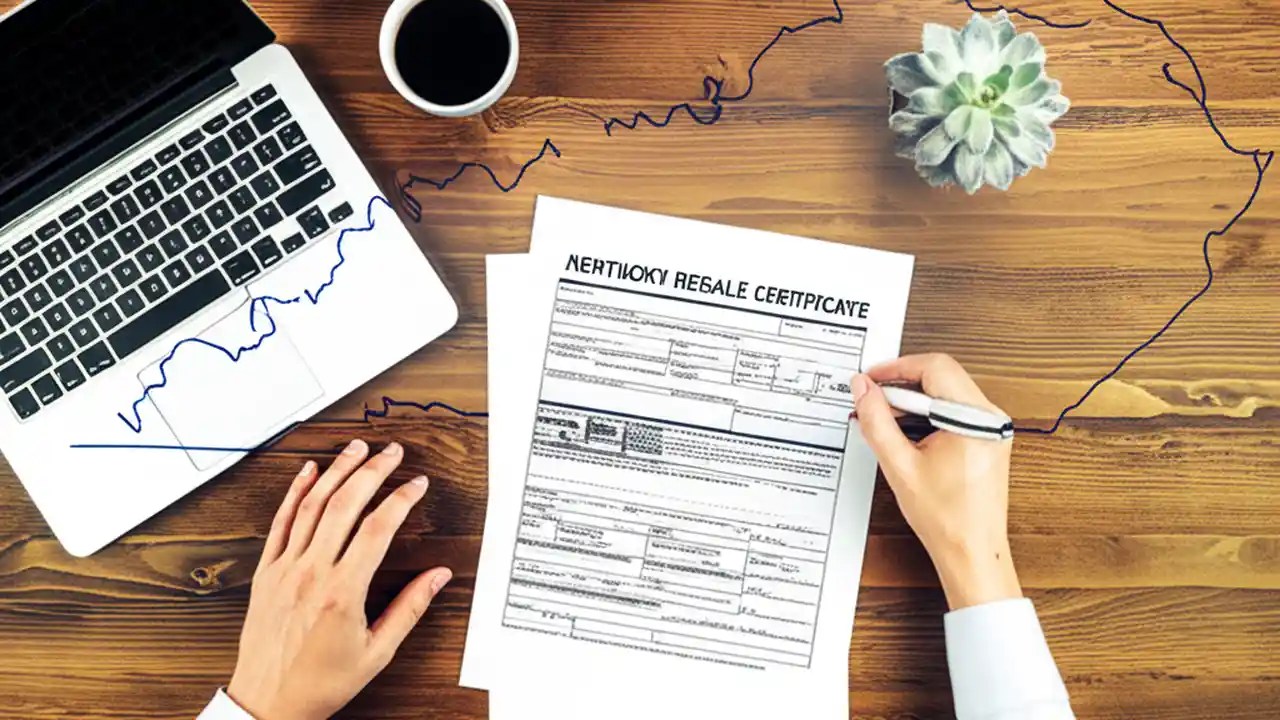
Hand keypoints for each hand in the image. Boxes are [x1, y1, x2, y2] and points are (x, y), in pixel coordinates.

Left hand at [226, 439, 452, 719]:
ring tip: (356, 449)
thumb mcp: (377, 652)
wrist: (267, 703)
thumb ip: (409, 609)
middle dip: (372, 472)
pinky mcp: (266, 573)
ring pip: (312, 506)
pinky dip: (294, 493)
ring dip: (336, 471)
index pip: (377, 529)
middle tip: (391, 452)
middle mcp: (311, 574)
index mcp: (342, 592)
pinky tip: (307, 473)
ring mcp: (285, 570)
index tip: (417, 484)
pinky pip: (280, 523)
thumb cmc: (320, 684)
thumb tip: (438, 577)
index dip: (401, 500)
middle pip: (345, 506)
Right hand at [851, 354, 1021, 610]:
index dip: (896, 368)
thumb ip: (877, 421)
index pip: (934, 368)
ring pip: (947, 391)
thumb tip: (863, 389)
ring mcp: (992, 428)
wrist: (971, 552)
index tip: (871, 379)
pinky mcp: (987, 438)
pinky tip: (903, 430)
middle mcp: (990, 418)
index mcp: (975, 421)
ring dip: (913, 399)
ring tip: (882, 417)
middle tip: (871, 397)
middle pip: (942, 375)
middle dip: (902, 383)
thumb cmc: (946, 519)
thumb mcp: (900, 466)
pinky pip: (955, 410)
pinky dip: (927, 413)